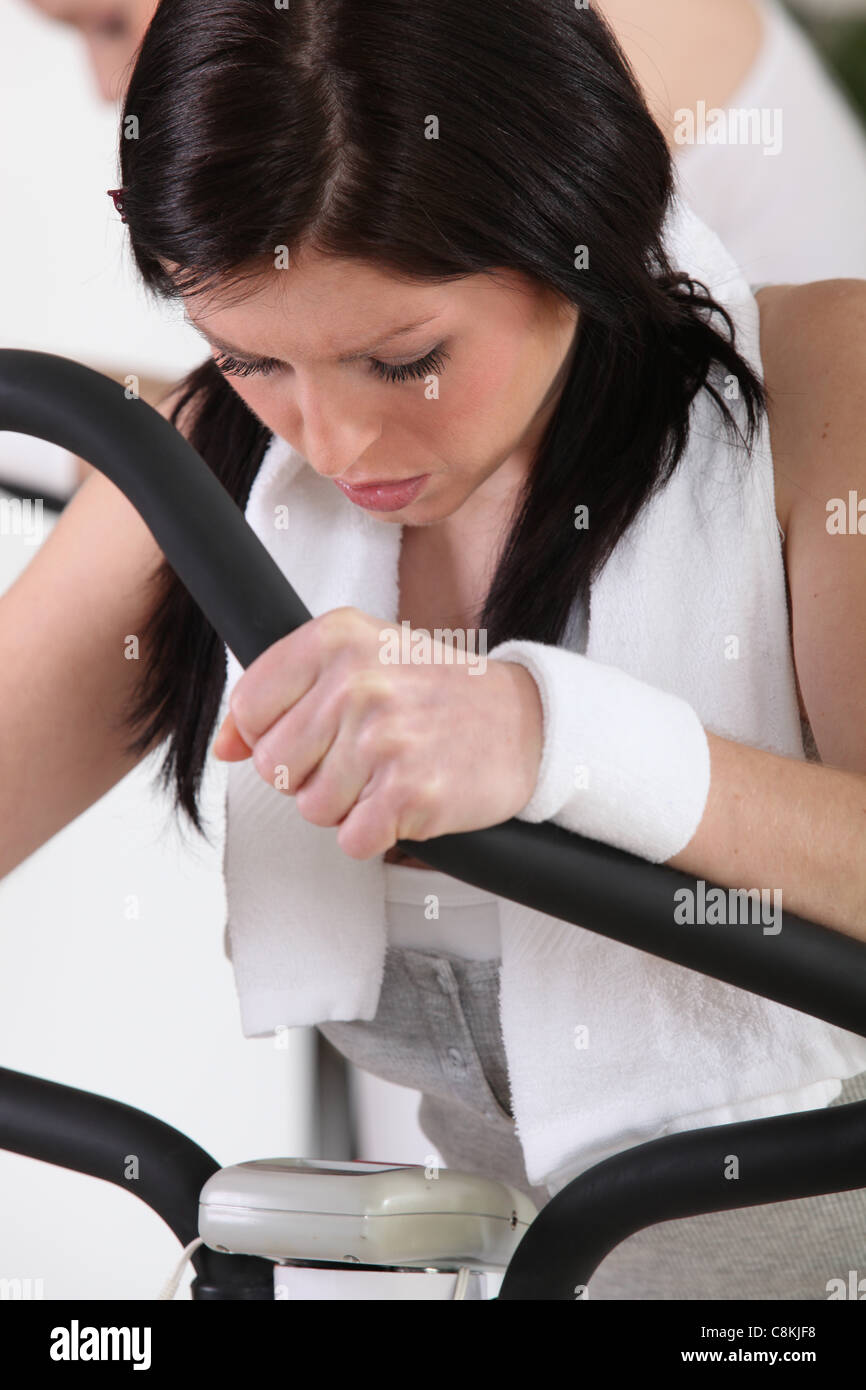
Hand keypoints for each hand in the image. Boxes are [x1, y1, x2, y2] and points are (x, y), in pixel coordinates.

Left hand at [212, 606, 543, 859]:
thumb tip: (224, 747)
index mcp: (335, 638)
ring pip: (311, 808)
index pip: (248, 708)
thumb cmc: (438, 693)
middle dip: (311, 776)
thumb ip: (281, 695)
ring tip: (391, 773)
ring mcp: (383, 737)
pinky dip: (378, 833)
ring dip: (349, 805)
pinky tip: (409, 799)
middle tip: (364, 756)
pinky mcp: (410, 791)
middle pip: (274, 767)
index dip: (273, 735)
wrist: (528, 722)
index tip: (316, 732)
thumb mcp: (359, 662)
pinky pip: (353, 839)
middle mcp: (357, 681)